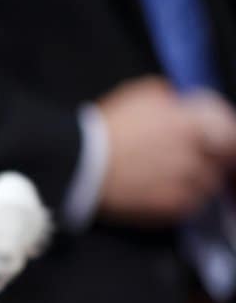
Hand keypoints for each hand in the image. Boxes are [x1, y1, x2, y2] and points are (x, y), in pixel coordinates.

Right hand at [96, 77, 235, 224]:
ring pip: (208, 186)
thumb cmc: (108, 128)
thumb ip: (172, 99)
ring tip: (174, 179)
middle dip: (212, 160)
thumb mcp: (142, 94)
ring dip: (197, 182)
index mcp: (193, 125)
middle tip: (194, 161)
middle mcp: (196, 155)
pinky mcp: (171, 208)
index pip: (230, 132)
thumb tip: (179, 106)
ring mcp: (186, 184)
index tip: (221, 142)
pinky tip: (162, 193)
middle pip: (222, 161)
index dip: (227, 138)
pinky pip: (190, 206)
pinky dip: (182, 200)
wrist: (81, 166)